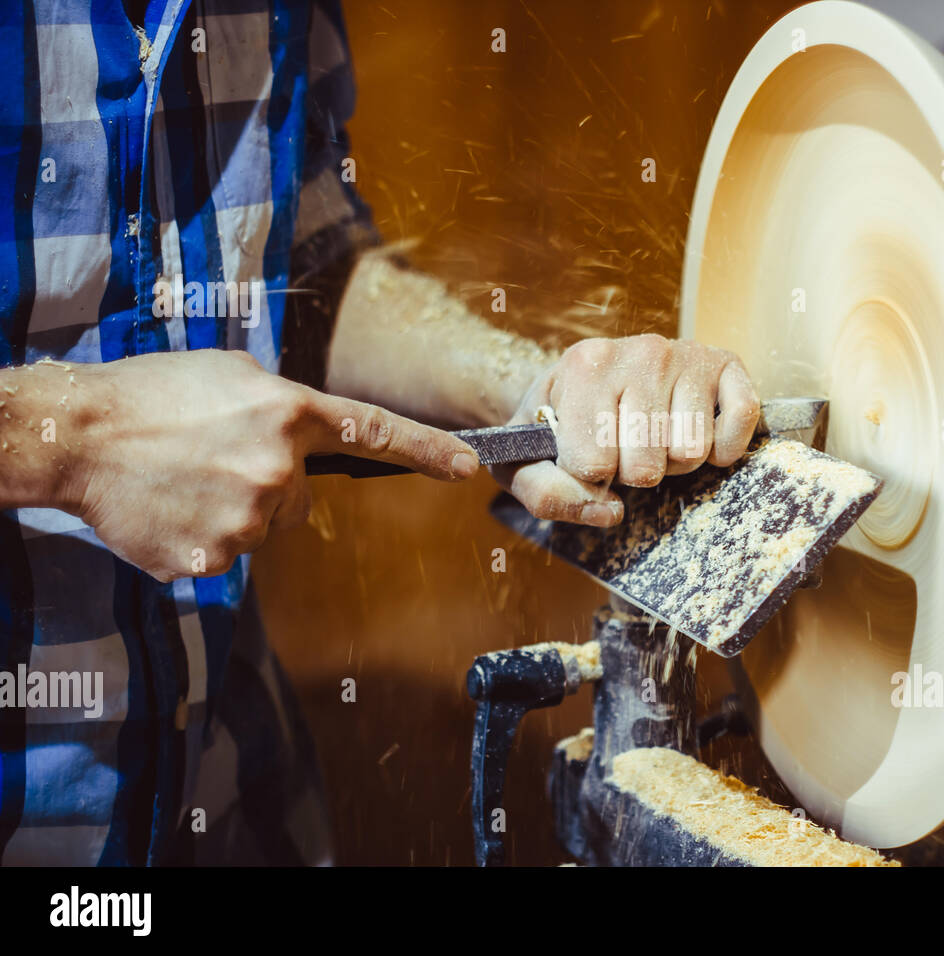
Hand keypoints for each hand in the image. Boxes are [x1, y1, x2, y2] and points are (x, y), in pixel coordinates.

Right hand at [64, 350, 479, 580]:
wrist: (75, 435)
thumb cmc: (151, 395)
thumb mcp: (229, 376)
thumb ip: (281, 407)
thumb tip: (304, 433)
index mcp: (288, 413)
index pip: (374, 433)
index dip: (426, 451)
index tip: (468, 466)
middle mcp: (278, 468)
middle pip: (300, 501)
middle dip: (266, 487)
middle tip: (207, 460)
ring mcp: (247, 517)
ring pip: (262, 529)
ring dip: (231, 512)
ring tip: (181, 480)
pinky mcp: (213, 557)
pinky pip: (226, 553)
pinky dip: (201, 537)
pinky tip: (169, 508)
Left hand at [493, 334, 759, 526]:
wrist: (598, 376)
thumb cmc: (561, 423)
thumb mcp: (525, 456)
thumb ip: (542, 492)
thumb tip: (611, 512)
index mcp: (585, 365)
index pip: (593, 464)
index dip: (590, 477)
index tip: (586, 455)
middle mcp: (640, 351)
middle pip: (646, 467)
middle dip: (634, 473)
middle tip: (624, 446)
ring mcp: (686, 354)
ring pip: (691, 453)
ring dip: (674, 462)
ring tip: (655, 436)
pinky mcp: (725, 363)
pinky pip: (741, 421)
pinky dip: (722, 448)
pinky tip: (698, 435)